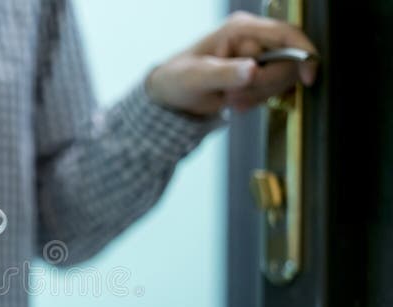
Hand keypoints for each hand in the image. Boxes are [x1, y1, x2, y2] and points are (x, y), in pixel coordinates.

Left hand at [146, 11, 318, 115]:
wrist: (172, 93)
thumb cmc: (179, 79)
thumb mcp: (197, 78)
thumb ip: (226, 74)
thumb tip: (253, 70)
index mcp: (241, 29)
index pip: (287, 35)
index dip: (303, 55)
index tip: (309, 78)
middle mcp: (253, 37)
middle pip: (287, 62)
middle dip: (264, 86)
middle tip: (234, 96)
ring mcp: (258, 53)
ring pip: (282, 79)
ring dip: (258, 95)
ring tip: (230, 98)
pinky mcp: (259, 69)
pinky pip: (273, 89)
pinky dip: (256, 100)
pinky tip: (235, 100)